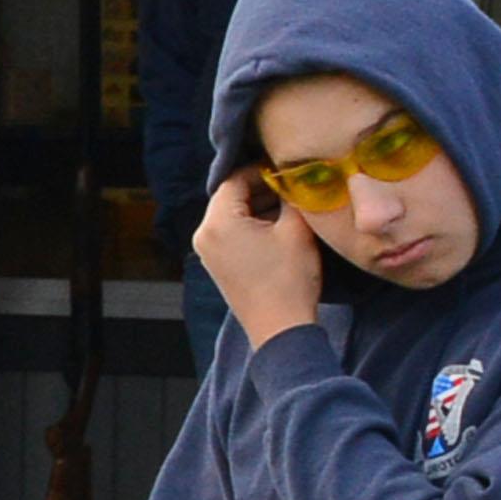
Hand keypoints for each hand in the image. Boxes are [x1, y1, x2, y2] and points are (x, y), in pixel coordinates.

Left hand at [195, 168, 327, 345]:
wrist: (280, 329)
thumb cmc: (289, 279)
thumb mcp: (296, 229)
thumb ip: (291, 196)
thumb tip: (290, 178)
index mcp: (217, 222)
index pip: (235, 179)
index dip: (263, 170)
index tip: (287, 170)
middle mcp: (204, 234)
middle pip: (230, 196)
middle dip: (261, 189)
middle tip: (292, 187)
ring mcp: (207, 252)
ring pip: (232, 215)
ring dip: (258, 207)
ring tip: (290, 206)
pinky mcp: (217, 265)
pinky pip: (231, 233)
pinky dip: (252, 225)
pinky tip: (278, 226)